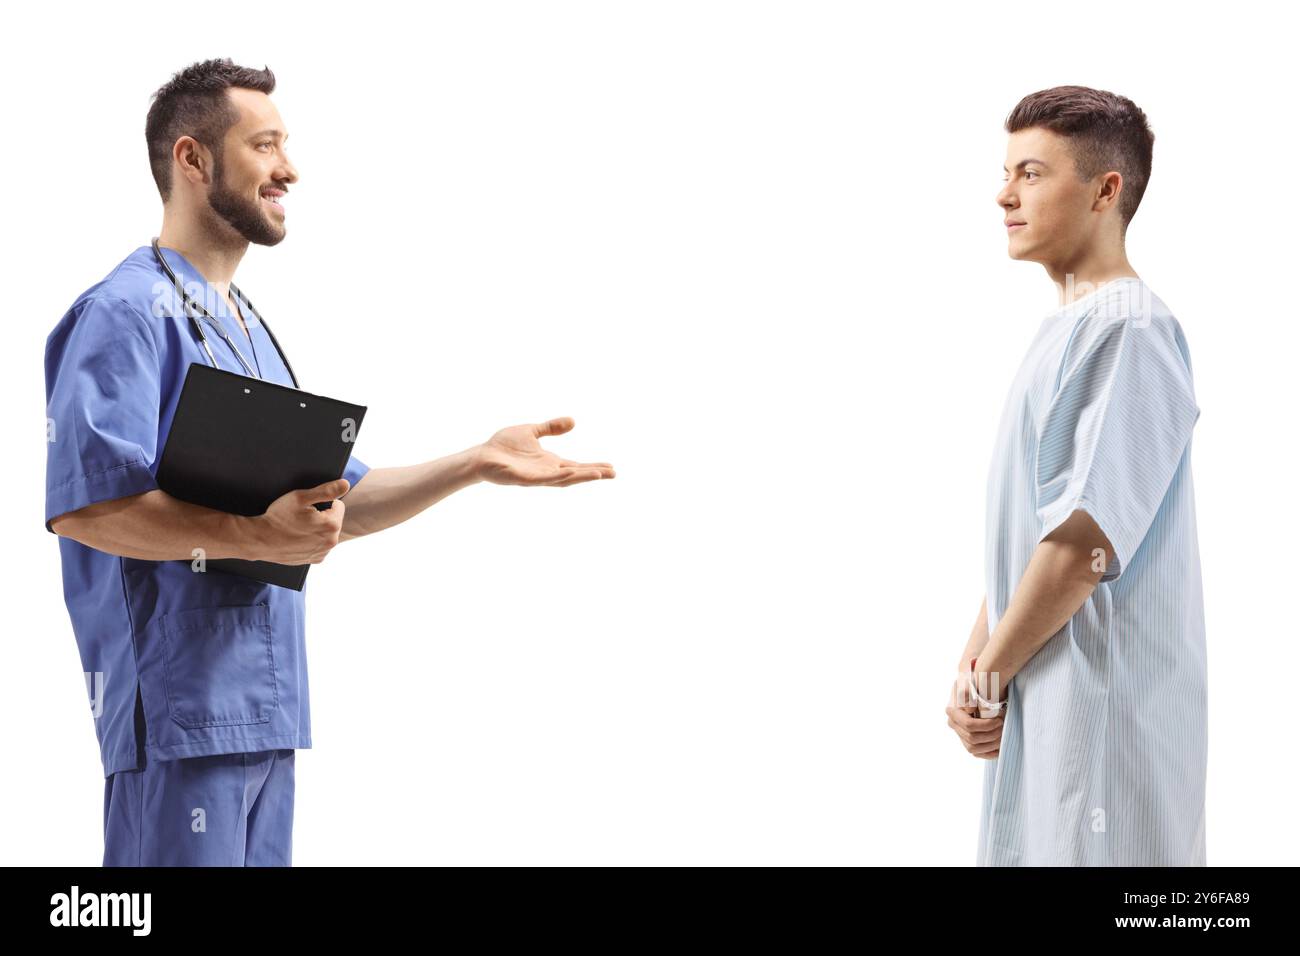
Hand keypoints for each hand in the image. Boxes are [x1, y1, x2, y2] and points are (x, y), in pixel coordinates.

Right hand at [249, 478, 349, 563]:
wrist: (260, 540)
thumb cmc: (278, 517)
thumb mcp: (300, 497)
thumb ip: (326, 490)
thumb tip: (345, 484)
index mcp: (332, 524)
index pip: (338, 505)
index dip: (324, 502)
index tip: (308, 506)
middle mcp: (331, 541)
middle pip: (334, 520)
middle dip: (322, 516)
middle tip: (302, 517)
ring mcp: (323, 552)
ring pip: (327, 533)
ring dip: (318, 529)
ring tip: (299, 527)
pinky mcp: (315, 560)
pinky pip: (320, 546)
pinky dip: (313, 541)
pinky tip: (299, 538)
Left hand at [476, 417, 615, 486]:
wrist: (481, 455)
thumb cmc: (503, 446)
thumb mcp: (532, 431)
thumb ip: (551, 428)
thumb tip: (574, 421)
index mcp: (549, 462)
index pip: (576, 466)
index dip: (593, 467)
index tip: (611, 468)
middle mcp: (546, 472)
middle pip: (575, 474)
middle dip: (594, 474)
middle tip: (614, 474)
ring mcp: (536, 477)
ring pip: (563, 479)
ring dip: (581, 477)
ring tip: (600, 474)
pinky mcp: (524, 479)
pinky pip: (544, 479)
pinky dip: (558, 477)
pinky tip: (570, 473)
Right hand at [946, 672, 1003, 759]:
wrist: (977, 691)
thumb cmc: (975, 686)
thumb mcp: (970, 683)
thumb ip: (967, 692)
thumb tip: (970, 709)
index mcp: (952, 712)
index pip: (969, 725)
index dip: (986, 725)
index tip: (999, 720)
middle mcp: (953, 724)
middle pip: (972, 738)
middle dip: (991, 735)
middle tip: (1003, 727)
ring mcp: (959, 734)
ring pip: (973, 748)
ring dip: (991, 745)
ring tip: (1002, 736)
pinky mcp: (967, 741)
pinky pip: (976, 753)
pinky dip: (989, 753)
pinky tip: (999, 748)